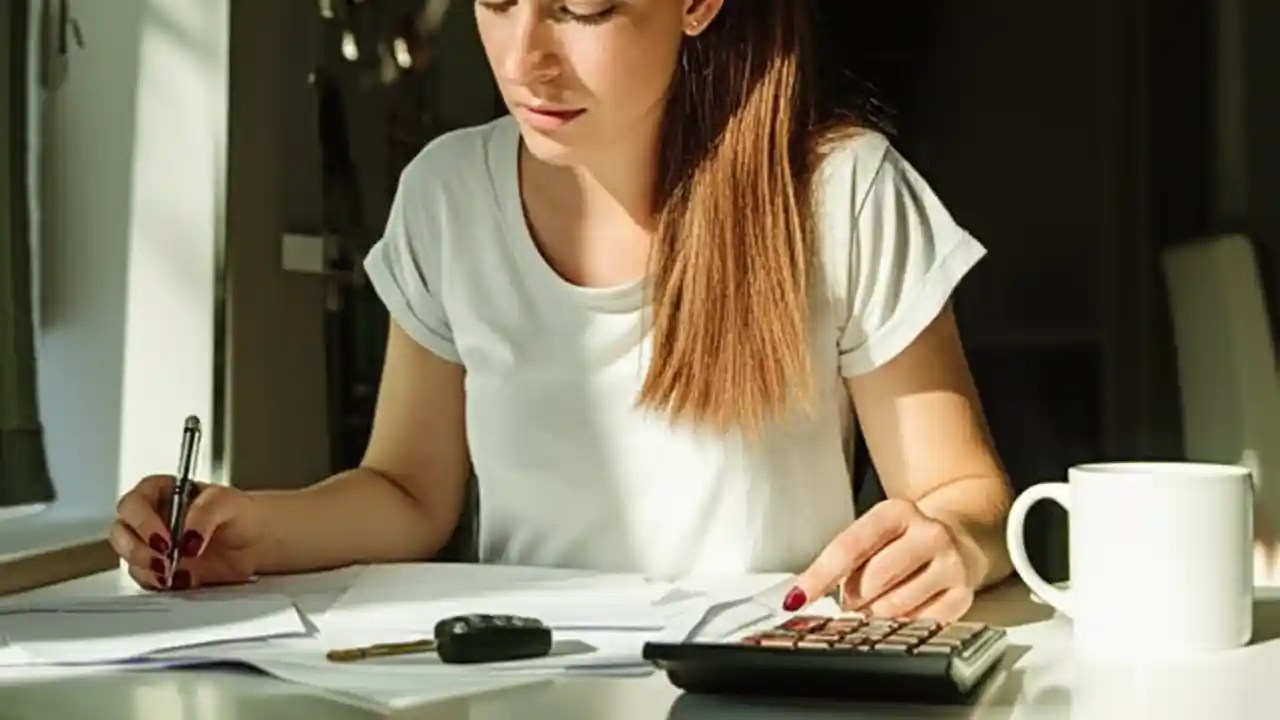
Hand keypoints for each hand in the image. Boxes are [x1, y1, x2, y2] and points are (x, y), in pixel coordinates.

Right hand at [110, 475, 264, 590]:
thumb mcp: (227, 502)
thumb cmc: (240, 513)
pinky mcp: (160, 570)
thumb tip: (187, 537)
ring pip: (128, 558)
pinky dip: (158, 583)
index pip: (133, 503)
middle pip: (120, 532)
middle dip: (137, 549)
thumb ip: (205, 513)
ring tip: (174, 572)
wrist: (255, 542)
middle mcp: (150, 518)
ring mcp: (152, 545)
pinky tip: (180, 579)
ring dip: (146, 568)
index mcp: (161, 492)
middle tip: (165, 559)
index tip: (164, 539)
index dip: (142, 522)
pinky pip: (145, 579)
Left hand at [786, 498, 976, 620]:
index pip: (849, 547)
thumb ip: (845, 559)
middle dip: (852, 598)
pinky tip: (904, 609)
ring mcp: (950, 565)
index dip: (820, 576)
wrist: (960, 538)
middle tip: (851, 599)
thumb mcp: (874, 534)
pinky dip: (902, 623)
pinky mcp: (963, 595)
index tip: (797, 598)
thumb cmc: (903, 540)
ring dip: (875, 613)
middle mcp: (929, 534)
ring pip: (894, 607)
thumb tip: (805, 594)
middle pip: (872, 581)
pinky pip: (919, 624)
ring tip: (878, 603)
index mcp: (896, 512)